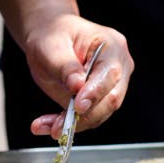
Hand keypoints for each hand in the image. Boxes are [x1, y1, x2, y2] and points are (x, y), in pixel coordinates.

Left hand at [23, 14, 133, 139]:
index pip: (110, 74)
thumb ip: (65, 66)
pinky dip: (67, 124)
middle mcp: (119, 67)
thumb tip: (77, 86)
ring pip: (99, 114)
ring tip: (44, 126)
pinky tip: (47, 125)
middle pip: (110, 99)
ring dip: (72, 124)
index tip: (76, 107)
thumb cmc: (53, 36)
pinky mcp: (100, 101)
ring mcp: (112, 86)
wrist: (50, 39)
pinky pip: (88, 118)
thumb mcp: (52, 46)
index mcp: (113, 46)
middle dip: (83, 116)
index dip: (95, 93)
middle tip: (56, 126)